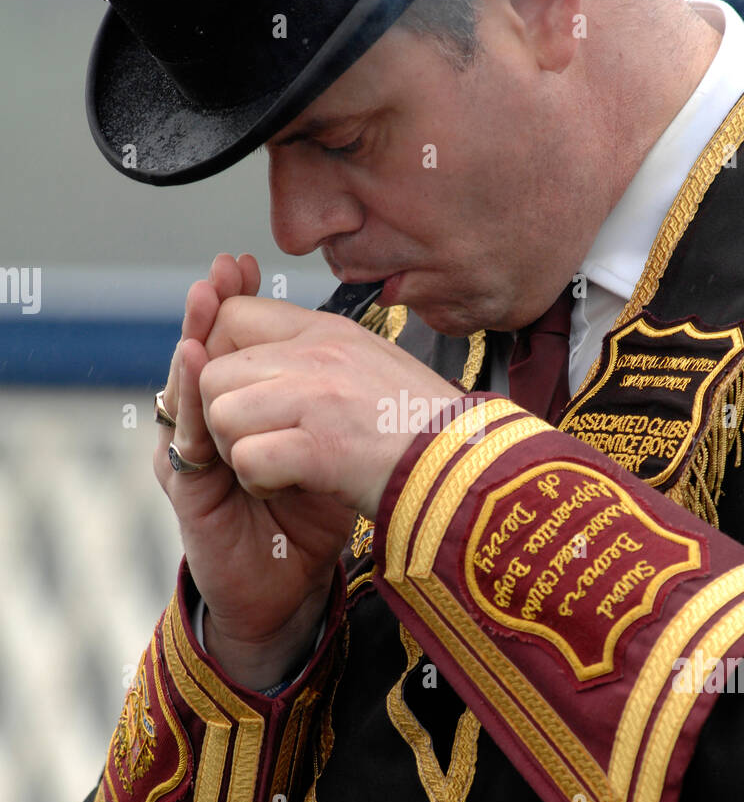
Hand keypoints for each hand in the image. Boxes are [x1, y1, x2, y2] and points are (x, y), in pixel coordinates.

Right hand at [155, 255, 353, 687]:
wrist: (294, 588)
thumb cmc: (317, 514)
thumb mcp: (335, 446)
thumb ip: (332, 403)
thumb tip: (362, 346)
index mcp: (250, 408)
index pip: (231, 341)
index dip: (230, 302)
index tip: (240, 264)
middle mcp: (216, 425)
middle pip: (202, 353)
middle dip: (208, 311)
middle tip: (218, 273)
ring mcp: (197, 455)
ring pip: (185, 389)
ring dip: (194, 342)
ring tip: (203, 301)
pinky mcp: (188, 490)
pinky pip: (180, 441)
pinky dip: (188, 404)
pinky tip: (195, 365)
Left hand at [200, 296, 464, 518]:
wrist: (472, 466)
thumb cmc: (425, 428)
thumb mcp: (372, 364)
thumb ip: (320, 355)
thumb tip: (270, 361)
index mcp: (326, 331)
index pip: (232, 316)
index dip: (218, 355)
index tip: (242, 394)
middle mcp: (316, 355)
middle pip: (214, 373)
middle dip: (225, 417)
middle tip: (262, 441)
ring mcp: (316, 398)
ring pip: (221, 415)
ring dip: (238, 451)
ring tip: (278, 465)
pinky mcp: (319, 448)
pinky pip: (246, 460)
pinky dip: (259, 482)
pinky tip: (291, 485)